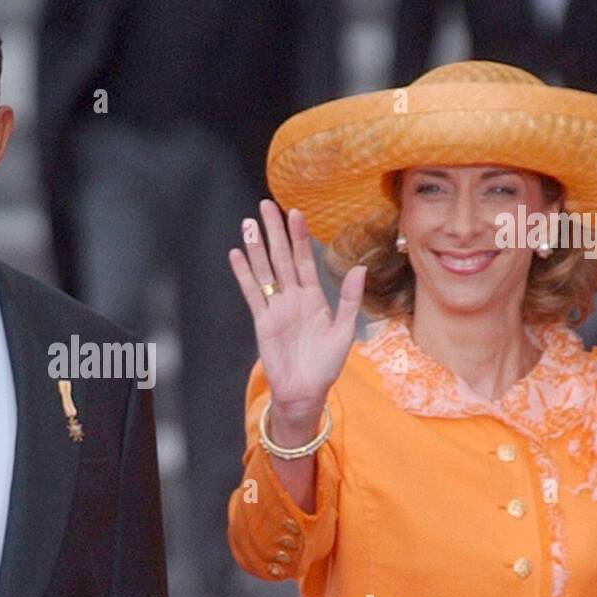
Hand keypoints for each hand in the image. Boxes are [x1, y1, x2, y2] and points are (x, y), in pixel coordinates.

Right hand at [228, 199, 364, 438]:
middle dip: (274, 232)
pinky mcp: (262, 320)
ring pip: (265, 270)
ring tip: (249, 223)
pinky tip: (237, 254)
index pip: (304, 259)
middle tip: (266, 206)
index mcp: (314, 297)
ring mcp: (276, 307)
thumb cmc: (326, 365)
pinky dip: (244, 273)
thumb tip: (359, 268)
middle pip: (281, 257)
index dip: (299, 236)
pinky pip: (252, 292)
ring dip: (256, 247)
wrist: (305, 391)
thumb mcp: (344, 330)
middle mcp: (293, 297)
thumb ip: (348, 298)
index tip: (295, 212)